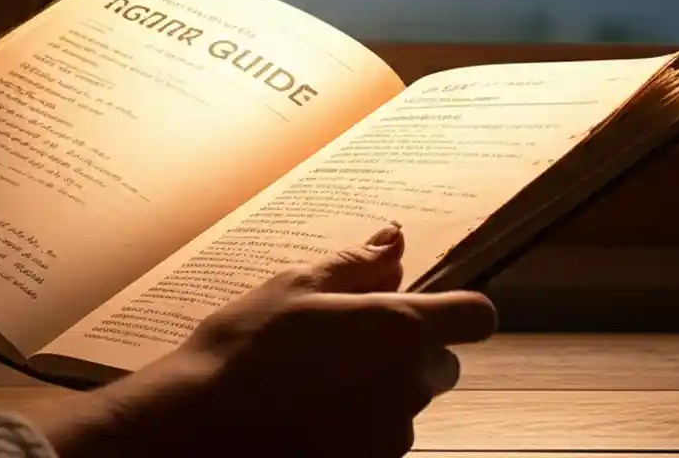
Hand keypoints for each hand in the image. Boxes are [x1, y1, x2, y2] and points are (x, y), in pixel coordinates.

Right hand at [39, 226, 496, 457]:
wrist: (201, 427)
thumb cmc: (245, 349)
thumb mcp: (296, 288)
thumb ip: (357, 265)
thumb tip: (393, 240)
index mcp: (400, 329)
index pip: (476, 316)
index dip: (459, 311)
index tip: (427, 310)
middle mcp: (409, 385)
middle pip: (442, 364)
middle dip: (408, 354)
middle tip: (346, 345)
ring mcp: (391, 434)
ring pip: (407, 405)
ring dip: (380, 392)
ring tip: (315, 382)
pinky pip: (380, 440)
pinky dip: (358, 427)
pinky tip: (310, 414)